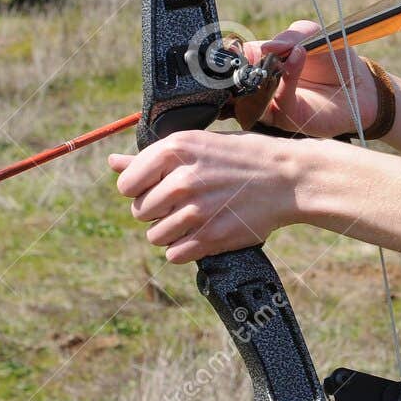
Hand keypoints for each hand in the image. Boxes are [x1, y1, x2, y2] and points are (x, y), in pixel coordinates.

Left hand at [107, 130, 305, 261]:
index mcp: (176, 149)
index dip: (139, 188)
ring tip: (196, 216)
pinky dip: (185, 248)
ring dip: (170, 231)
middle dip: (156, 210)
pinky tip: (204, 231)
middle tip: (184, 201)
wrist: (287, 179)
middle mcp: (182, 179)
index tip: (157, 186)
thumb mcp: (197, 145)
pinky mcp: (211, 237)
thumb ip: (151, 158)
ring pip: (155, 236)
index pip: (127, 184)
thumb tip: (113, 163)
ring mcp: (197, 211)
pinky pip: (174, 255)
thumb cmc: (241, 157)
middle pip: (140, 211)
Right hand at [231, 20, 378, 139]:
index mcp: (261, 63)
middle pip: (235, 83)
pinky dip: (287, 78)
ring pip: (252, 96)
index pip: (236, 59)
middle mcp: (262, 86)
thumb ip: (291, 36)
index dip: (234, 52)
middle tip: (254, 54)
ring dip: (263, 74)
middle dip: (240, 69)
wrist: (359, 85)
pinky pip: (280, 102)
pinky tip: (298, 57)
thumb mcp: (312, 35)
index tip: (238, 44)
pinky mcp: (289, 119)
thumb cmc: (333, 58)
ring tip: (284, 54)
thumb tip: (266, 47)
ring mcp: (272, 105)